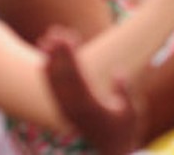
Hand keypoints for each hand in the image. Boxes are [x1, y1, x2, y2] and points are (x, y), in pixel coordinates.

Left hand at [40, 27, 139, 154]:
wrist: (112, 153)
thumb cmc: (124, 131)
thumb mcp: (130, 113)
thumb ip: (124, 93)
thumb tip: (119, 72)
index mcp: (90, 105)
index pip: (76, 74)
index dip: (70, 54)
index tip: (67, 37)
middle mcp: (75, 108)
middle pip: (63, 75)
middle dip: (58, 52)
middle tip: (55, 31)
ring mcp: (68, 111)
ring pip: (55, 82)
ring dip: (50, 60)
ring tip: (45, 40)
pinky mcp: (65, 113)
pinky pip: (53, 92)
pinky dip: (47, 78)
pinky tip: (42, 63)